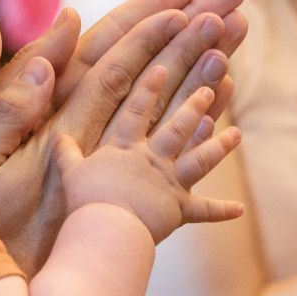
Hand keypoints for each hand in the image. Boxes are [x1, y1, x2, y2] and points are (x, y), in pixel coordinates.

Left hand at [0, 0, 247, 270]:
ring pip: (169, 96)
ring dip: (205, 61)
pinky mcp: (124, 186)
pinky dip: (204, 122)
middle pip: (151, 61)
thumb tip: (56, 36)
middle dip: (191, 26)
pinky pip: (174, 149)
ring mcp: (111, 152)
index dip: (148, 15)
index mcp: (55, 108)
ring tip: (240, 31)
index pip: (111, 48)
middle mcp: (89, 122)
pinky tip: (225, 97)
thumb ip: (16, 101)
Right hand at [55, 66, 243, 242]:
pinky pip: (204, 211)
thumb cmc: (86, 201)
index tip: (163, 66)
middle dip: (195, 104)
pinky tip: (239, 209)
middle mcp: (153, 159)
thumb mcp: (70, 172)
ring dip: (219, 145)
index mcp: (125, 148)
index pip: (138, 110)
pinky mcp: (179, 210)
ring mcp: (170, 183)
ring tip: (236, 133)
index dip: (150, 86)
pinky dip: (221, 211)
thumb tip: (58, 135)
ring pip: (199, 158)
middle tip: (210, 85)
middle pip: (178, 126)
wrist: (107, 229)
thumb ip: (66, 153)